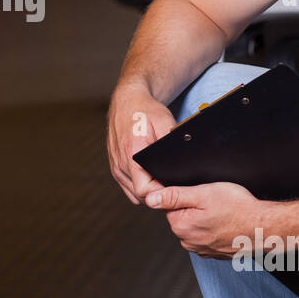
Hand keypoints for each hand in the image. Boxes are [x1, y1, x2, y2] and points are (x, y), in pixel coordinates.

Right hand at [106, 81, 176, 205]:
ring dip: (149, 193)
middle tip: (175, 186)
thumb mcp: (165, 122)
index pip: (144, 190)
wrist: (127, 101)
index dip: (161, 193)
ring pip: (134, 195)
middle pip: (140, 196)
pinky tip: (151, 178)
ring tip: (163, 181)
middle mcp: (120, 163)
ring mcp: (116, 167)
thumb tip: (183, 162)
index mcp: (131, 154)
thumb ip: (171, 144)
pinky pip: (128, 188)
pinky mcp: (115, 167)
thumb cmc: (145, 110)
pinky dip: (140, 188)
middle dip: (158, 195)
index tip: (173, 188)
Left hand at [146, 181, 264, 258]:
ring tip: (223, 213)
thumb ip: (173, 196)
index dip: (185, 196)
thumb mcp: (203, 193)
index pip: (170, 206)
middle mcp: (188, 242)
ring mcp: (202, 250)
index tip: (201, 195)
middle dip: (195, 208)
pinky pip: (207, 237)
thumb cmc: (239, 208)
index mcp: (181, 226)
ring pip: (195, 227)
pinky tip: (227, 223)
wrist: (265, 228)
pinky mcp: (214, 253)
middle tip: (215, 203)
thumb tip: (150, 198)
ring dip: (205, 219)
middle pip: (182, 217)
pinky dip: (215, 229)